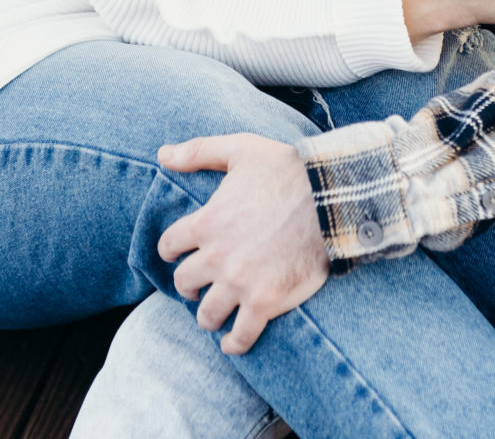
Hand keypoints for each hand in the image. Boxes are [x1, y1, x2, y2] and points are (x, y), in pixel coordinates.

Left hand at [156, 134, 328, 354]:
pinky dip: (233, 344)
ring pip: (207, 314)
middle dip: (188, 287)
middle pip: (184, 283)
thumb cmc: (287, 171)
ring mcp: (240, 283)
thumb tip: (163, 154)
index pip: (169, 245)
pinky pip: (240, 335)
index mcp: (207, 222)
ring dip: (208, 317)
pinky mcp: (265, 302)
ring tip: (214, 316)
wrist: (332, 199)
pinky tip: (232, 343)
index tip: (179, 256)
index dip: (172, 252)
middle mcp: (217, 257)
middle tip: (197, 288)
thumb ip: (198, 150)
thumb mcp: (241, 149)